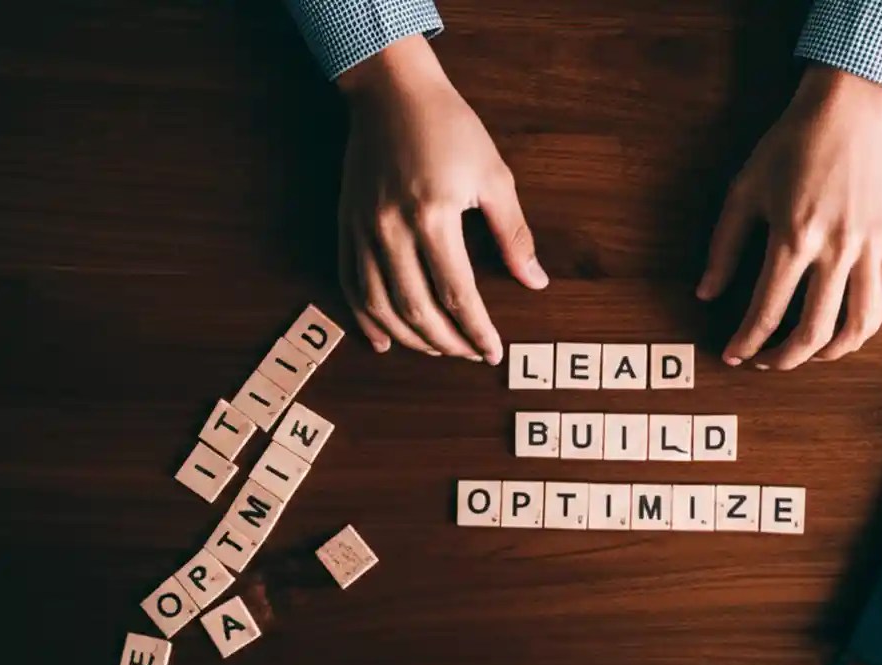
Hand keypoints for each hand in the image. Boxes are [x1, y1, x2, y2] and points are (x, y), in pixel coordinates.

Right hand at [337, 36, 547, 363]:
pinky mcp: (346, 226)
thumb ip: (514, 235)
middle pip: (417, 309)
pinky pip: (351, 285)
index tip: (492, 350)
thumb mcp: (494, 177)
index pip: (457, 294)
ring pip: (381, 306)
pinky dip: (366, 319)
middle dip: (446, 342)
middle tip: (470, 354)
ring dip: (411, 338)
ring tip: (437, 350)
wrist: (392, 92)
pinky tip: (386, 341)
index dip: (476, 330)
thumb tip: (536, 282)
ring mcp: (363, 230)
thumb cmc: (449, 128)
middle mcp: (391, 230)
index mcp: (433, 217)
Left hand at [697, 66, 881, 370]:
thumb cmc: (790, 147)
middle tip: (766, 362)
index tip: (734, 355)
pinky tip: (843, 331)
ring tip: (808, 354)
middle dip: (785, 358)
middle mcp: (836, 249)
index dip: (747, 341)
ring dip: (829, 353)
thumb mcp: (744, 192)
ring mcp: (869, 248)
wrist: (847, 112)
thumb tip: (706, 294)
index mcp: (794, 237)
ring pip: (858, 326)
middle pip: (813, 330)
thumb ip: (724, 248)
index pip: (767, 310)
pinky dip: (864, 327)